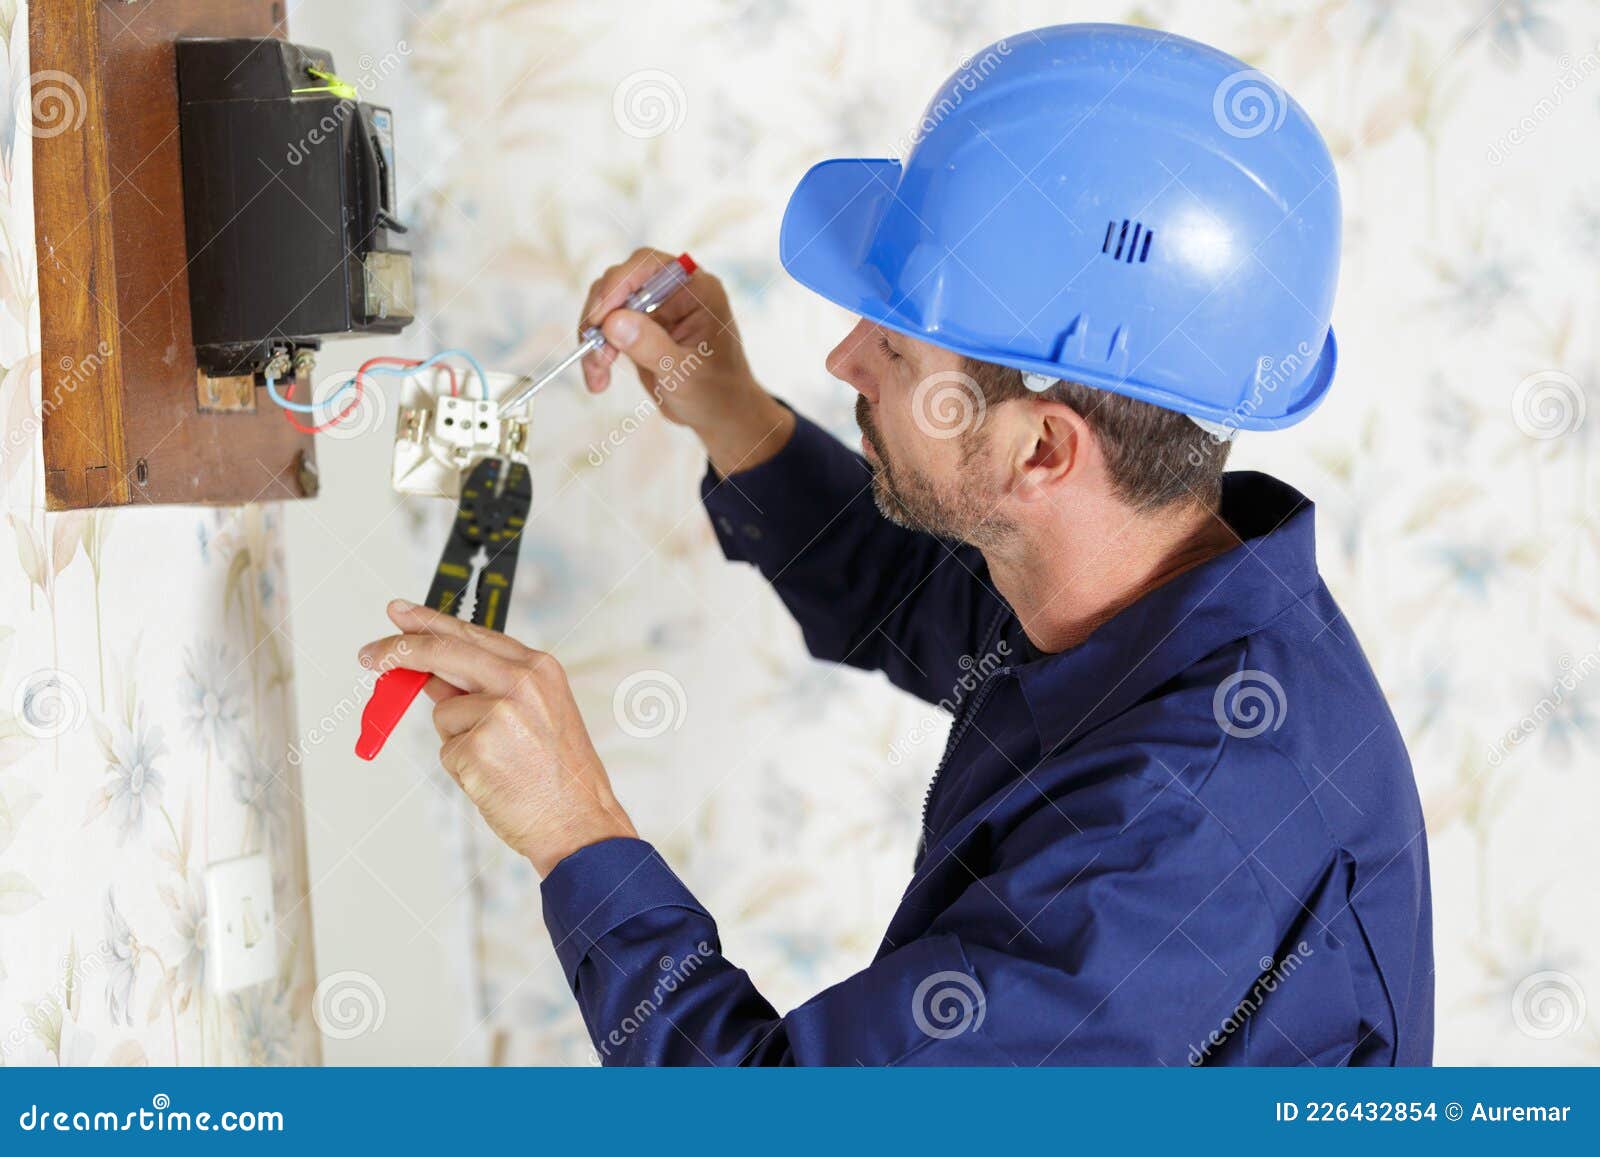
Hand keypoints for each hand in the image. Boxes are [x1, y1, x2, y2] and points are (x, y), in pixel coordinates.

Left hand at [359, 600, 635, 876]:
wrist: (579, 823)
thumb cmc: (560, 774)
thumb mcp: (535, 714)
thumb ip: (485, 688)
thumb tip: (435, 673)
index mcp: (538, 668)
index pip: (470, 633)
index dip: (428, 621)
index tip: (398, 614)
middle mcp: (520, 682)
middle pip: (443, 651)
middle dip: (400, 651)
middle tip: (369, 656)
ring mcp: (498, 714)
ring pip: (443, 712)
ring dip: (457, 737)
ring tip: (500, 761)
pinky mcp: (476, 748)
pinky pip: (447, 749)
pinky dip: (462, 766)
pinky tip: (495, 778)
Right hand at [579, 247, 794, 474]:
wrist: (718, 414)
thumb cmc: (715, 392)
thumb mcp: (683, 373)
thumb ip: (651, 345)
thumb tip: (613, 322)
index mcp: (696, 289)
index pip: (648, 265)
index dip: (618, 284)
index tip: (599, 318)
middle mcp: (673, 291)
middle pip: (619, 282)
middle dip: (599, 317)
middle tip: (595, 354)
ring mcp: (654, 308)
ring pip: (606, 306)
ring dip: (593, 338)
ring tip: (597, 376)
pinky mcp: (638, 326)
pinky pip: (605, 329)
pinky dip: (596, 351)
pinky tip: (598, 379)